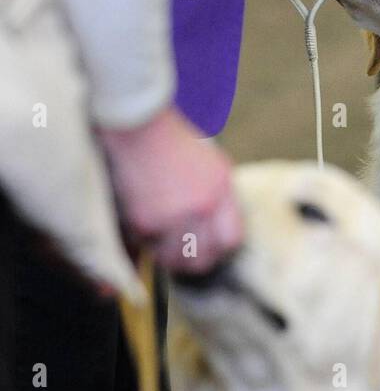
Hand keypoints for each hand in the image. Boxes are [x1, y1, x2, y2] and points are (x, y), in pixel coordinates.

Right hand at [98, 107, 242, 273]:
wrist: (136, 128)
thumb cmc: (171, 141)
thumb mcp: (210, 164)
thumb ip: (219, 197)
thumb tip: (219, 231)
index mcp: (222, 189)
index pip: (232, 239)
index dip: (221, 249)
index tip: (212, 249)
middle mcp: (203, 207)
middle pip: (203, 258)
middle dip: (194, 262)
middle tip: (185, 256)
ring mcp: (175, 217)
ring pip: (174, 260)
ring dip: (168, 256)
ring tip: (163, 244)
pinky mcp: (145, 223)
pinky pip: (149, 247)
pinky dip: (146, 242)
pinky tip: (145, 225)